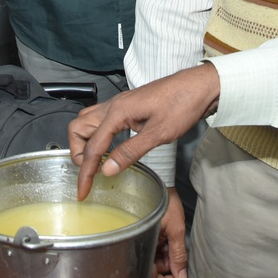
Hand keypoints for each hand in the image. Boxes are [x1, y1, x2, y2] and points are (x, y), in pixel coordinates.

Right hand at [68, 64, 219, 200]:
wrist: (199, 86)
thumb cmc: (182, 104)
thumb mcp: (159, 133)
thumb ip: (131, 152)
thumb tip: (107, 170)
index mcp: (118, 111)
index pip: (93, 147)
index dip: (86, 172)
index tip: (83, 191)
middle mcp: (114, 105)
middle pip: (78, 128)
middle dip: (78, 152)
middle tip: (89, 172)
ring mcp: (119, 104)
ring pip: (87, 121)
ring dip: (85, 142)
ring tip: (96, 162)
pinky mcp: (127, 106)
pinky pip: (101, 119)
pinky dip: (97, 135)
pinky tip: (110, 148)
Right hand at [151, 187, 187, 277]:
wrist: (158, 182)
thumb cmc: (162, 200)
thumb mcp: (176, 229)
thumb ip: (178, 254)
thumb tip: (181, 275)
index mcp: (143, 245)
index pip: (151, 277)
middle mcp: (140, 245)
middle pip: (154, 269)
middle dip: (169, 267)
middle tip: (180, 257)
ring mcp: (144, 240)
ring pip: (155, 259)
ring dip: (168, 257)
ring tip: (175, 242)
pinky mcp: (147, 234)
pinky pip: (155, 248)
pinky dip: (165, 248)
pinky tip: (170, 238)